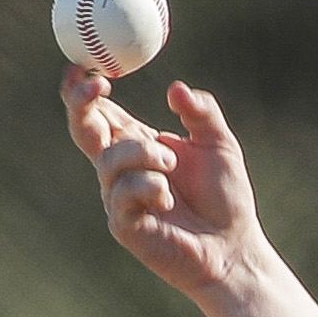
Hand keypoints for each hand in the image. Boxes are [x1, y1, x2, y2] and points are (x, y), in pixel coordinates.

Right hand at [63, 68, 262, 299]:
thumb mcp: (220, 145)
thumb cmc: (226, 198)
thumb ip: (202, 114)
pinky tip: (169, 200)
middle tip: (99, 85)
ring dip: (143, 154)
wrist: (234, 248)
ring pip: (110, 160)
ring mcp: (117, 196)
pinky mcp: (123, 224)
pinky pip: (122, 193)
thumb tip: (177, 88)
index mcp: (137, 145)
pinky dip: (149, 188)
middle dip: (82, 105)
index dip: (83, 91)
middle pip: (83, 130)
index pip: (98, 113)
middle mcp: (120, 169)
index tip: (85, 68)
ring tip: (172, 165)